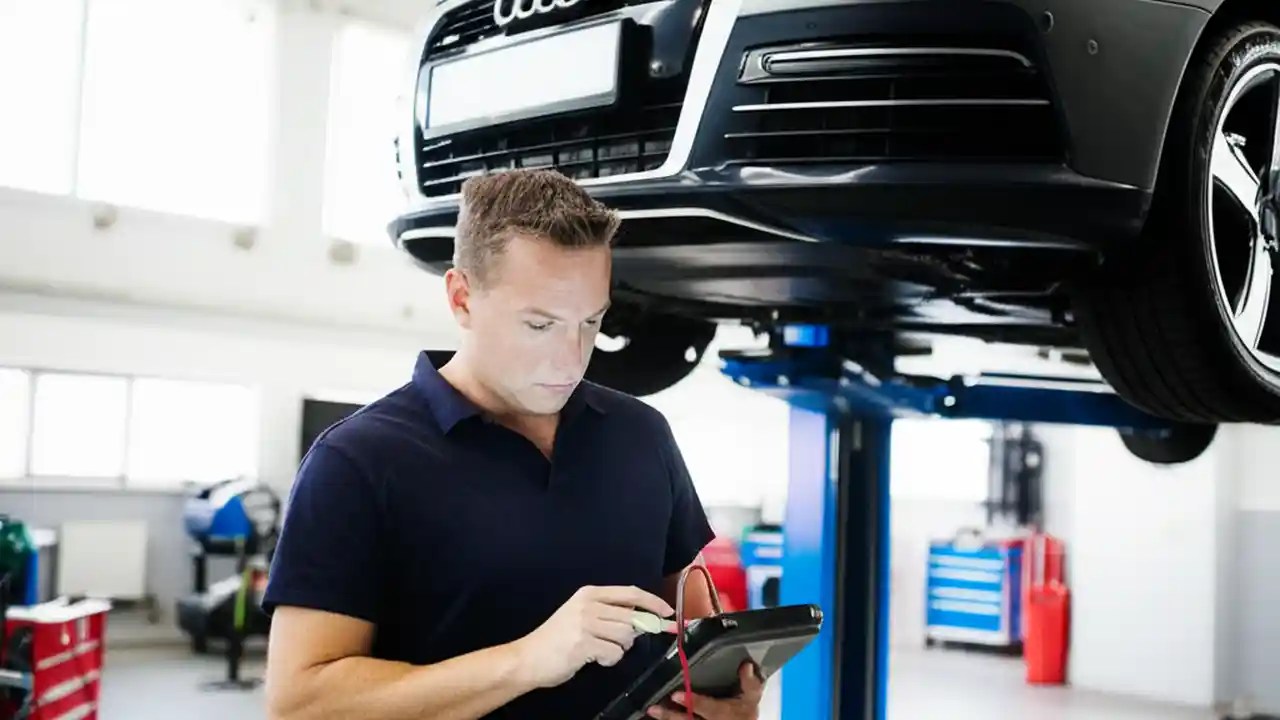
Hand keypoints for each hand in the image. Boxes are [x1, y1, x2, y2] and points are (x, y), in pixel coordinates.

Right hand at [513, 585, 673, 688]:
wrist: (528, 658)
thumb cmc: (557, 639)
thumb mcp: (581, 615)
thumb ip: (609, 612)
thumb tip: (642, 617)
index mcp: (589, 593)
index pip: (631, 593)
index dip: (653, 602)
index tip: (668, 613)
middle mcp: (589, 604)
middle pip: (631, 617)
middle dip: (632, 635)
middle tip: (613, 643)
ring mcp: (586, 623)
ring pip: (626, 636)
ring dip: (619, 649)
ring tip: (600, 651)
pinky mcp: (584, 643)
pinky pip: (615, 653)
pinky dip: (610, 659)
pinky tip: (594, 659)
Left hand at [646, 662, 763, 719]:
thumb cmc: (745, 713)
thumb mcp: (752, 699)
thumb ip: (750, 683)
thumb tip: (746, 665)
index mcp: (724, 713)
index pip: (709, 709)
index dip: (693, 702)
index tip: (676, 694)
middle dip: (671, 716)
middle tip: (654, 708)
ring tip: (650, 711)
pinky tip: (652, 717)